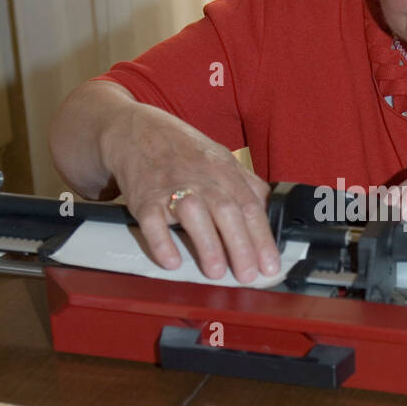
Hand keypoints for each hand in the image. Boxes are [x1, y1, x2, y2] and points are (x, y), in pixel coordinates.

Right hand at [100, 103, 278, 281]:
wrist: (136, 129)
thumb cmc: (183, 150)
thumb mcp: (220, 158)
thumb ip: (245, 184)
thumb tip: (270, 210)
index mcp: (224, 171)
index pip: (250, 206)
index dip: (262, 238)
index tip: (269, 266)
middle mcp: (201, 178)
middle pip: (227, 211)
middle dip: (240, 246)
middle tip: (248, 276)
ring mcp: (171, 186)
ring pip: (193, 214)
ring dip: (207, 244)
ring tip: (216, 272)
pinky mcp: (144, 197)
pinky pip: (152, 221)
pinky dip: (162, 242)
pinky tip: (172, 261)